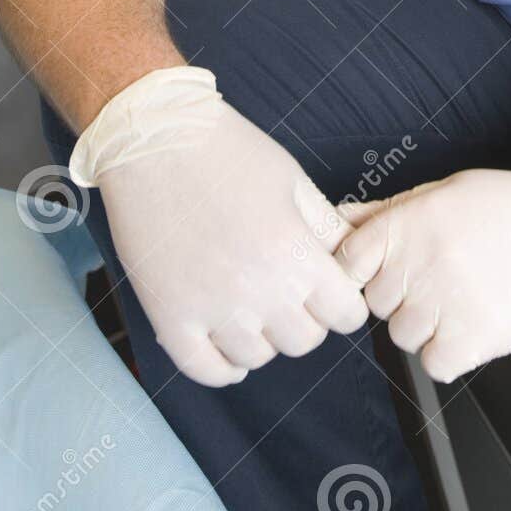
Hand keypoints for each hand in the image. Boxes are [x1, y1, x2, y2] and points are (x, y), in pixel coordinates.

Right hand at [83, 72, 367, 386]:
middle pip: (304, 341)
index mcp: (294, 253)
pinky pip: (206, 370)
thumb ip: (328, 228)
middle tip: (290, 290)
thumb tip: (354, 259)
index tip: (330, 290)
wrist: (155, 140)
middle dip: (306, 318)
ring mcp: (210, 308)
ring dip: (264, 337)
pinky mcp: (169, 317)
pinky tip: (229, 343)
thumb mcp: (294, 181)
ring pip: (258, 357)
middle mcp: (256, 290)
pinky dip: (224, 365)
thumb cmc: (230, 152)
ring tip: (255, 306)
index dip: (342, 302)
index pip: (344, 315)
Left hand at [336, 156, 510, 383]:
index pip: (348, 261)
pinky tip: (474, 325)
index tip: (386, 272)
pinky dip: (451, 353)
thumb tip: (339, 217)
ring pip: (403, 336)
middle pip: (377, 303)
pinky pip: (434, 364)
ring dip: (428, 326)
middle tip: (442, 280)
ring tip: (466, 299)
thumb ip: (388, 211)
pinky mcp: (474, 338)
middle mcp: (421, 261)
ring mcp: (445, 302)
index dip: (364, 271)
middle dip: (403, 296)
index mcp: (410, 222)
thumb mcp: (445, 192)